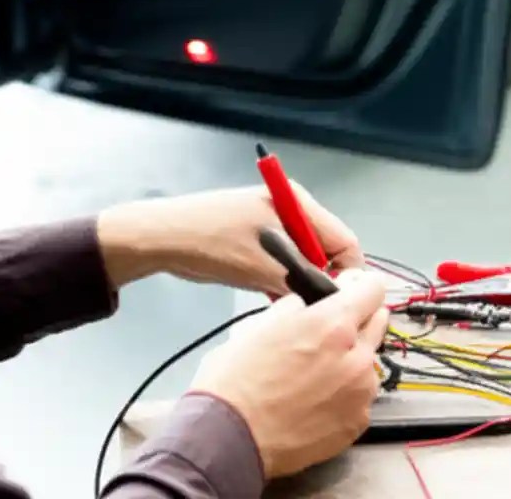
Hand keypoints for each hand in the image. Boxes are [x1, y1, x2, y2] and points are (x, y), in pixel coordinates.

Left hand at [94, 183, 363, 295]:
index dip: (348, 275)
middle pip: (326, 249)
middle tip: (310, 308)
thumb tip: (335, 301)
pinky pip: (282, 260)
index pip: (344, 240)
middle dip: (321, 279)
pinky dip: (280, 279)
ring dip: (298, 282)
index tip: (340, 305)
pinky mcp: (256, 236)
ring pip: (303, 258)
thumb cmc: (213, 244)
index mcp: (297, 202)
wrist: (162, 237)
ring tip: (285, 304)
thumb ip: (305, 282)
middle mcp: (290, 206)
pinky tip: (268, 296)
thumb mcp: (265, 268)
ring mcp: (271, 220)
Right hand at [188, 269, 388, 478]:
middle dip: (358, 320)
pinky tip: (316, 402)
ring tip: (316, 375)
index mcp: (333, 325)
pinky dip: (346, 394)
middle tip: (328, 332)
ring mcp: (361, 394)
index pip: (373, 287)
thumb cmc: (236, 379)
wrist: (231, 438)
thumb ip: (294, 309)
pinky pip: (361, 397)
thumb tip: (306, 306)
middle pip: (378, 322)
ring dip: (352, 360)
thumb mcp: (259, 325)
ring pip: (369, 362)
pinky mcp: (358, 423)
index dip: (358, 286)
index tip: (348, 292)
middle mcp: (357, 357)